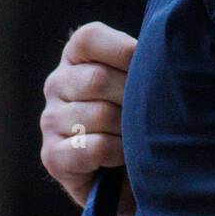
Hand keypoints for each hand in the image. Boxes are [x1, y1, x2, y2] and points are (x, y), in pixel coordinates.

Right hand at [40, 20, 137, 215]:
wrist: (131, 177)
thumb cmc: (140, 118)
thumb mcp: (141, 82)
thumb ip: (143, 62)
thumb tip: (165, 54)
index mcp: (75, 57)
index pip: (89, 38)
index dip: (124, 51)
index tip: (151, 68)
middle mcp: (56, 84)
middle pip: (97, 79)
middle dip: (133, 98)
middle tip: (153, 112)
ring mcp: (50, 120)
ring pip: (100, 115)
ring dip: (130, 129)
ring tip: (140, 137)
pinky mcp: (52, 156)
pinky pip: (95, 147)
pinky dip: (120, 152)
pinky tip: (126, 157)